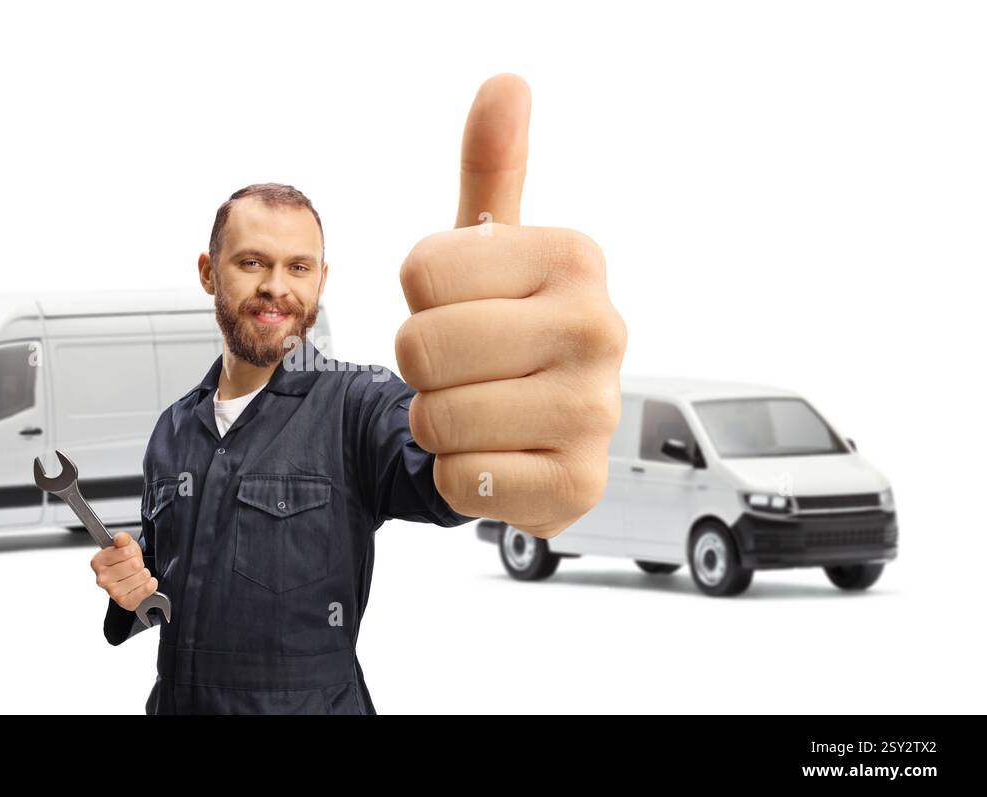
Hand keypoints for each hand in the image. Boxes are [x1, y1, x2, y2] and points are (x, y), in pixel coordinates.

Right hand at [90, 531, 157, 610]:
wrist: (130, 577)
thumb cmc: (125, 561)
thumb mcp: (125, 545)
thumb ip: (123, 539)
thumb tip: (120, 538)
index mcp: (98, 562)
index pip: (126, 552)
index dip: (131, 551)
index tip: (128, 555)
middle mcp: (102, 579)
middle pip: (135, 565)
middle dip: (139, 564)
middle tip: (133, 567)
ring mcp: (112, 592)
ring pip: (141, 576)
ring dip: (144, 575)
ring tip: (137, 575)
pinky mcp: (124, 602)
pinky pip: (144, 590)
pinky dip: (150, 586)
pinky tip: (146, 583)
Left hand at [396, 73, 626, 537]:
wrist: (537, 431)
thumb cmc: (502, 326)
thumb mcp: (492, 249)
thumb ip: (492, 170)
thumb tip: (505, 84)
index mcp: (576, 257)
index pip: (419, 272)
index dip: (418, 299)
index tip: (463, 307)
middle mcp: (602, 329)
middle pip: (419, 346)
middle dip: (420, 367)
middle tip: (464, 368)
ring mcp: (597, 414)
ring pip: (434, 418)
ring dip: (436, 423)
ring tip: (482, 411)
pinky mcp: (579, 487)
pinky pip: (459, 481)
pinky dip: (458, 476)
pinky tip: (500, 459)